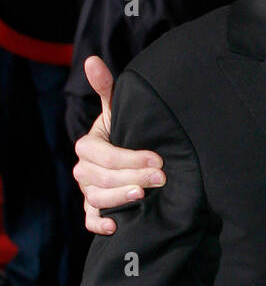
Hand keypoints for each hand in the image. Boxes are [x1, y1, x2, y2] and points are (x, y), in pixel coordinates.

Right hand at [72, 56, 163, 235]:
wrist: (131, 154)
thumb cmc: (126, 129)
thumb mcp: (119, 109)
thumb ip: (107, 88)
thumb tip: (91, 60)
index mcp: (88, 145)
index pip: (102, 154)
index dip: (128, 158)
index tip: (157, 159)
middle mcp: (84, 169)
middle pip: (99, 178)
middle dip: (130, 178)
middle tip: (161, 178)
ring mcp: (88, 190)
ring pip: (95, 199)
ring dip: (118, 199)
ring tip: (143, 197)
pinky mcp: (95, 208)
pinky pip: (90, 220)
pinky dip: (101, 224)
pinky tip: (117, 225)